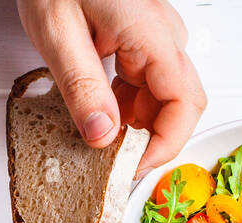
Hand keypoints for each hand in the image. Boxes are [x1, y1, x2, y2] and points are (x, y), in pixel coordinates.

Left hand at [16, 0, 205, 174]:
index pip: (184, 104)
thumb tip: (101, 136)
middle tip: (113, 167)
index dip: (164, 147)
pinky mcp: (138, 39)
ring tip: (98, 143)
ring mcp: (152, 37)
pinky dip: (125, 107)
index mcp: (150, 33)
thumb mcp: (57, 32)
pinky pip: (144, 83)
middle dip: (148, 141)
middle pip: (177, 104)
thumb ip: (81, 87)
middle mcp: (161, 35)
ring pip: (160, 97)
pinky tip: (99, 115)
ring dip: (134, 126)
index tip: (133, 171)